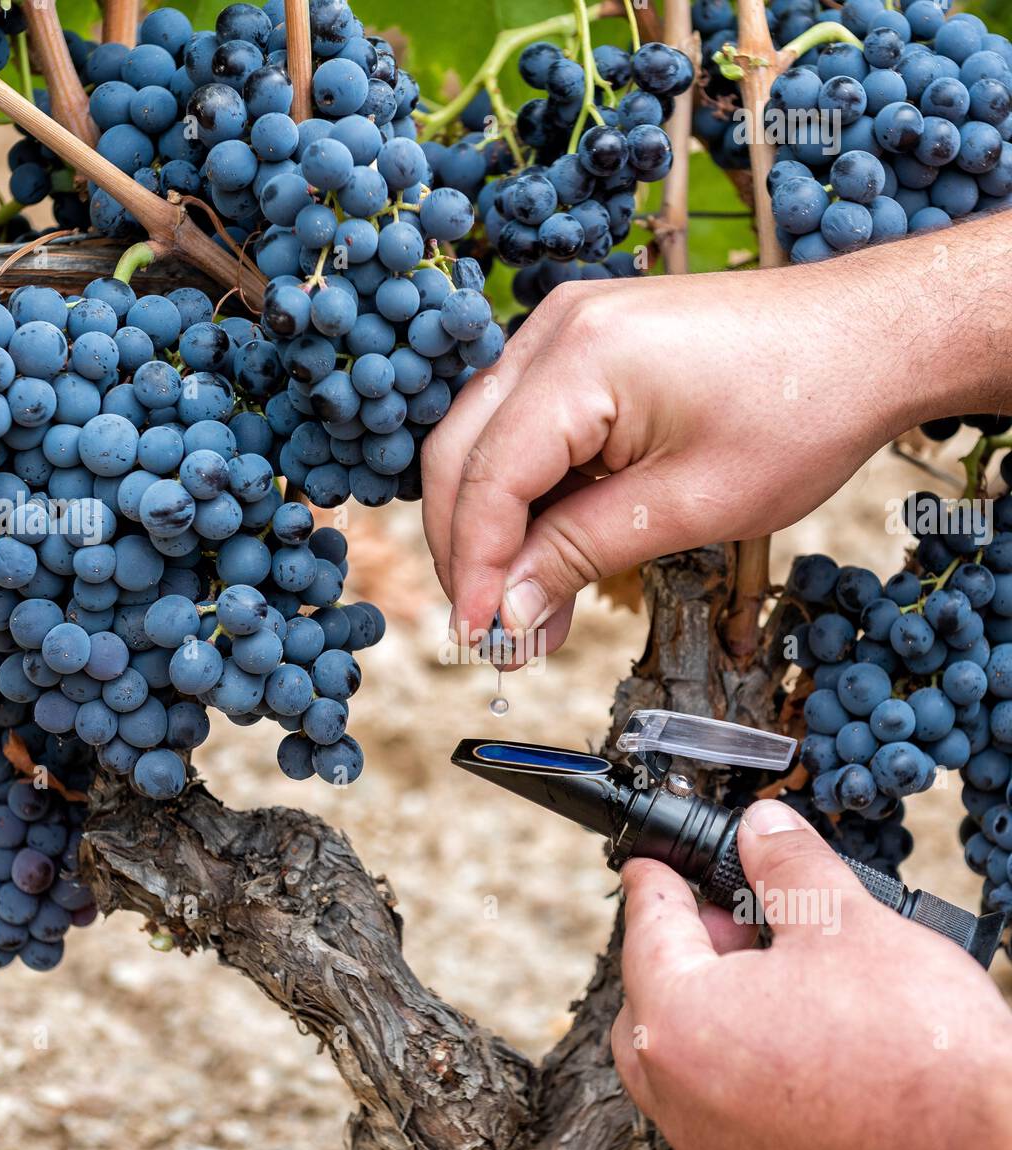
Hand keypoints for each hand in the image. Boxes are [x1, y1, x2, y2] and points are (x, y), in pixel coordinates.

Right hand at [422, 214, 1011, 656]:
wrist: (873, 336)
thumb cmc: (806, 406)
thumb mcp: (690, 504)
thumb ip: (581, 553)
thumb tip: (507, 610)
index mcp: (580, 357)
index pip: (487, 479)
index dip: (475, 569)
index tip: (482, 637)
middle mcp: (558, 328)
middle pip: (461, 454)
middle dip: (468, 552)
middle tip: (495, 633)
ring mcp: (570, 328)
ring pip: (486, 442)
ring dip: (496, 528)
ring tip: (530, 611)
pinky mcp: (590, 344)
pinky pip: (528, 424)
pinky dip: (530, 493)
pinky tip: (551, 553)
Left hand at [611, 797, 1011, 1149]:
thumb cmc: (918, 1051)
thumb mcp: (848, 922)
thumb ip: (789, 866)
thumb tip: (761, 828)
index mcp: (681, 1023)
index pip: (646, 930)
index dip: (654, 883)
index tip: (652, 866)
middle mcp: (685, 1104)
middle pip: (652, 1012)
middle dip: (682, 960)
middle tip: (732, 925)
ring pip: (690, 1081)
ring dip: (717, 1029)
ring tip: (779, 989)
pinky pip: (738, 1135)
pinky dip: (754, 1093)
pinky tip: (808, 1065)